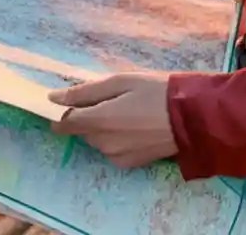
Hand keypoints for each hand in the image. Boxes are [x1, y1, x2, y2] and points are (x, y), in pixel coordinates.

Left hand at [49, 72, 178, 168]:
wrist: (192, 118)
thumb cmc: (157, 91)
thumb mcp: (121, 81)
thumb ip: (85, 91)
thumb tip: (53, 98)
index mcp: (98, 120)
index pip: (64, 123)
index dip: (61, 113)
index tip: (68, 103)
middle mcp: (103, 143)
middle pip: (82, 130)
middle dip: (88, 116)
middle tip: (112, 99)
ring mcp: (116, 156)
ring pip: (97, 140)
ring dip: (103, 128)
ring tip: (128, 111)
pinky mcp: (130, 163)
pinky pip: (112, 149)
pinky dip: (117, 138)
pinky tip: (136, 126)